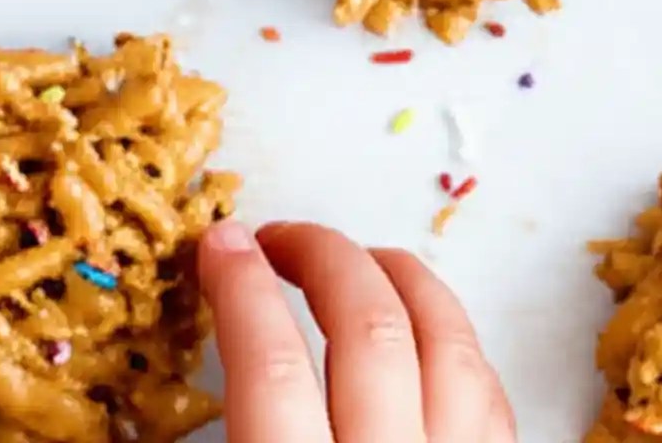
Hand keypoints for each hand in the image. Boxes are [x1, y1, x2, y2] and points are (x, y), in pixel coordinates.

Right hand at [198, 221, 515, 442]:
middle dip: (321, 259)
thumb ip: (220, 431)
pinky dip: (453, 340)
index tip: (223, 244)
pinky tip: (422, 327)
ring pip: (450, 347)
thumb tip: (171, 387)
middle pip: (371, 333)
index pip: (273, 368)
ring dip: (401, 281)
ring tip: (358, 259)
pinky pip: (490, 394)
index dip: (243, 289)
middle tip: (279, 239)